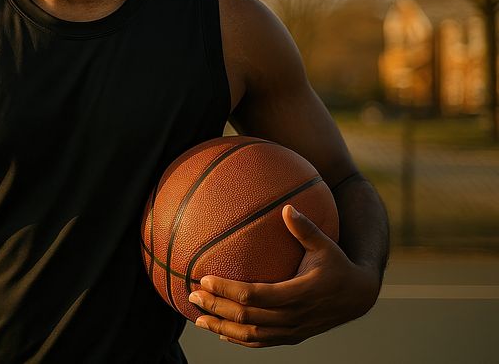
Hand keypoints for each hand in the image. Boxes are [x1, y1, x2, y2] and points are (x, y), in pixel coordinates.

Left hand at [187, 205, 380, 347]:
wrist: (358, 297)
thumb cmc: (337, 265)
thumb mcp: (326, 245)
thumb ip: (305, 228)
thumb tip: (287, 207)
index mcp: (298, 294)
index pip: (255, 295)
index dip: (227, 289)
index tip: (204, 278)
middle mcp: (294, 317)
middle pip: (247, 318)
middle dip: (217, 308)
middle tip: (193, 296)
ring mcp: (292, 331)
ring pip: (251, 335)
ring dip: (222, 327)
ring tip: (198, 318)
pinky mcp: (292, 337)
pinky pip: (261, 342)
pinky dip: (239, 339)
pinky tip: (219, 332)